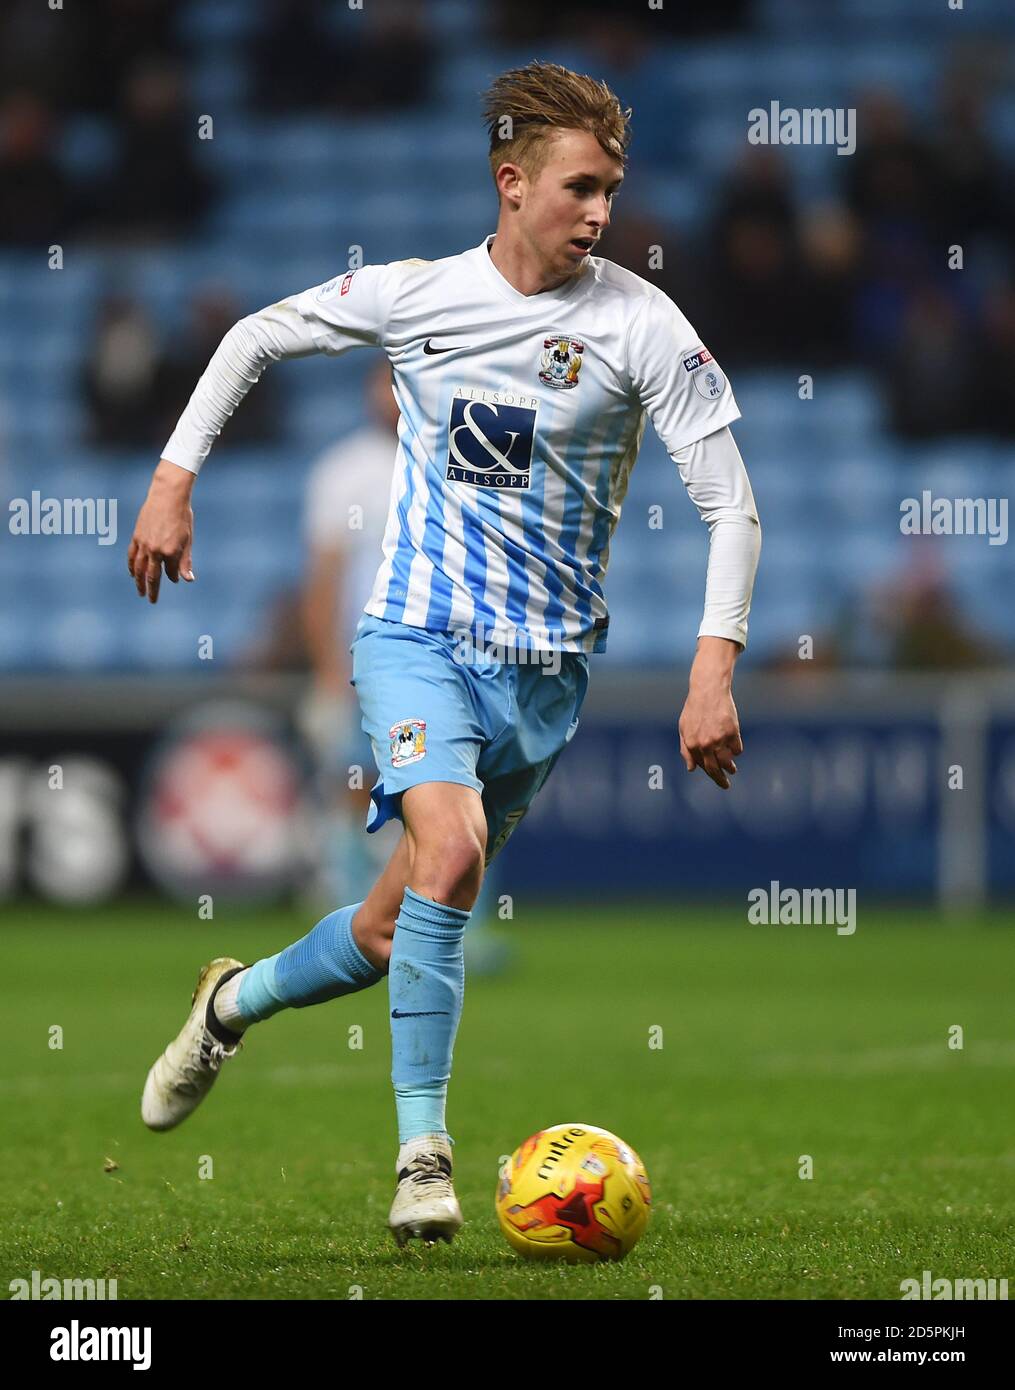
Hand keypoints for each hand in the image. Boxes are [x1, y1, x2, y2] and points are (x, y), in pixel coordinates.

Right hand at [127, 460, 195, 603]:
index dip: (173, 577)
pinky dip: (132, 567)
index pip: (171, 572)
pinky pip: (132, 556)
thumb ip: (185, 561)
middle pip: (152, 576)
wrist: (167, 496)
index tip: (175, 579)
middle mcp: (155, 551)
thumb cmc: (182, 517)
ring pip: (139, 569)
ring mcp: (144, 544)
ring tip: (140, 591)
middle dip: (152, 590)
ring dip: (139, 582)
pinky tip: (133, 574)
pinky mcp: (136, 537)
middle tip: (151, 600)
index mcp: (170, 552)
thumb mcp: (188, 540)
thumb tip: (187, 580)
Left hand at [678, 637, 742, 789]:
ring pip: (728, 761)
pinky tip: (735, 747)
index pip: (702, 766)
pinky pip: (737, 748)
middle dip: (720, 780)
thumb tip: (691, 769)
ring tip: (733, 771)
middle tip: (726, 786)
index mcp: (691, 744)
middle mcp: (704, 744)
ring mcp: (719, 739)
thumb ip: (686, 749)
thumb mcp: (684, 728)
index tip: (716, 779)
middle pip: (714, 769)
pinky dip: (737, 749)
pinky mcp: (732, 732)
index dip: (709, 774)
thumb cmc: (694, 709)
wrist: (708, 690)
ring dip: (730, 767)